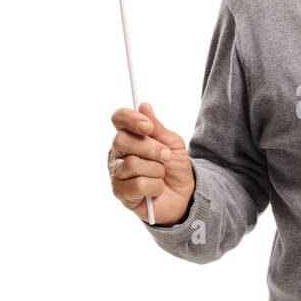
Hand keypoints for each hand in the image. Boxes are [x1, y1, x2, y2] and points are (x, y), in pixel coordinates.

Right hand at [109, 102, 193, 224]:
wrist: (183, 195)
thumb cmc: (174, 167)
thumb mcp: (172, 143)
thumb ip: (157, 127)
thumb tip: (143, 105)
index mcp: (128, 136)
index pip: (119, 118)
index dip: (131, 119)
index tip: (148, 127)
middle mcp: (117, 153)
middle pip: (122, 140)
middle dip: (151, 148)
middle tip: (166, 156)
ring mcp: (116, 173)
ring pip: (132, 164)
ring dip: (156, 170)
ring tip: (161, 175)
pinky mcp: (120, 193)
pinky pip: (138, 184)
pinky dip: (155, 186)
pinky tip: (156, 189)